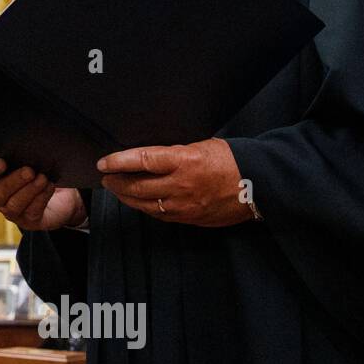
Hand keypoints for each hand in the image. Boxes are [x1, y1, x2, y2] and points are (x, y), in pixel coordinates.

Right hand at [0, 159, 85, 230]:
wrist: (60, 197)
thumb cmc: (40, 173)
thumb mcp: (31, 162)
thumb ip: (24, 156)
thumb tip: (28, 146)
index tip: (3, 162)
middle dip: (15, 180)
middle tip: (30, 170)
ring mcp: (12, 212)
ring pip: (14, 204)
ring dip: (29, 190)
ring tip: (43, 178)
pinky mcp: (29, 221)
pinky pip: (32, 211)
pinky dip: (41, 198)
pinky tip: (49, 186)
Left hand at [97, 138, 253, 226]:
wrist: (259, 184)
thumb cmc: (231, 160)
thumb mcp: (200, 145)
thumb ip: (174, 152)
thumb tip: (148, 156)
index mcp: (184, 161)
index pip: (142, 160)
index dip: (118, 162)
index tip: (104, 163)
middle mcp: (181, 185)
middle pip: (137, 187)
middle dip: (117, 183)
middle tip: (106, 177)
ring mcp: (184, 205)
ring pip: (145, 204)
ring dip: (127, 197)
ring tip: (117, 190)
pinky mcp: (189, 218)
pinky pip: (159, 215)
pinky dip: (145, 207)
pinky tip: (138, 201)